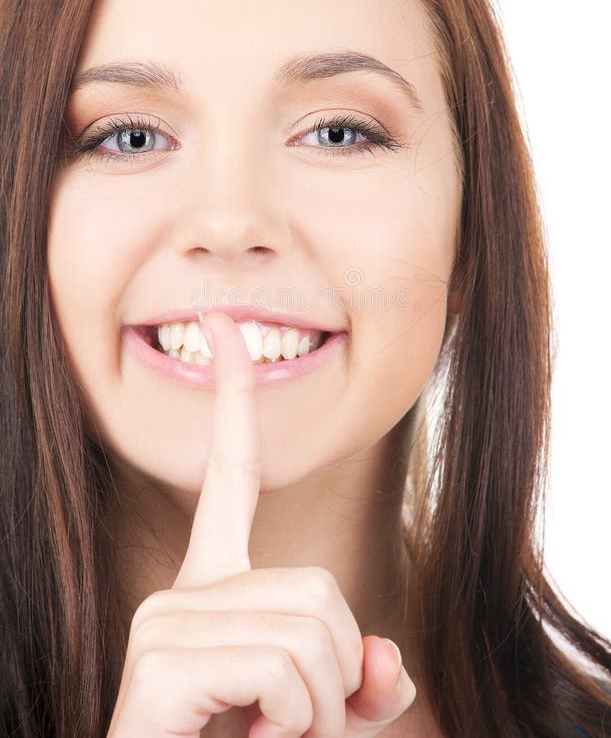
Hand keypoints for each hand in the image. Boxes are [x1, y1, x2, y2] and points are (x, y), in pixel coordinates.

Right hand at [107, 311, 415, 736]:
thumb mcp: (317, 716)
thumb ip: (358, 684)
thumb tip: (391, 661)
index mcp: (214, 582)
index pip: (232, 475)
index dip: (234, 400)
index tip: (225, 329)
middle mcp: (184, 587)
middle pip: (321, 587)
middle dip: (337, 675)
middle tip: (294, 725)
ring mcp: (167, 618)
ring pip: (313, 632)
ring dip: (320, 709)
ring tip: (270, 736)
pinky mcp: (161, 659)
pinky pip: (284, 672)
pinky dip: (295, 724)